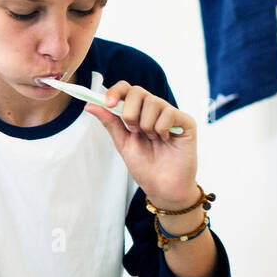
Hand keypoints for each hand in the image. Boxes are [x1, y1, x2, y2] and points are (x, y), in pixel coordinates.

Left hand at [84, 80, 198, 205]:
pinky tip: (165, 139)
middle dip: (130, 112)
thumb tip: (91, 105)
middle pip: (138, 91)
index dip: (115, 92)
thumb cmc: (145, 167)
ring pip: (153, 102)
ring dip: (146, 125)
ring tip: (152, 139)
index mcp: (138, 112)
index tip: (108, 103)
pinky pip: (169, 113)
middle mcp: (155, 109)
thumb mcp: (123, 143)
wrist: (162, 187)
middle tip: (134, 131)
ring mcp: (171, 114)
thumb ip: (110, 122)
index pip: (126, 89)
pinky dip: (162, 129)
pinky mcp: (186, 122)